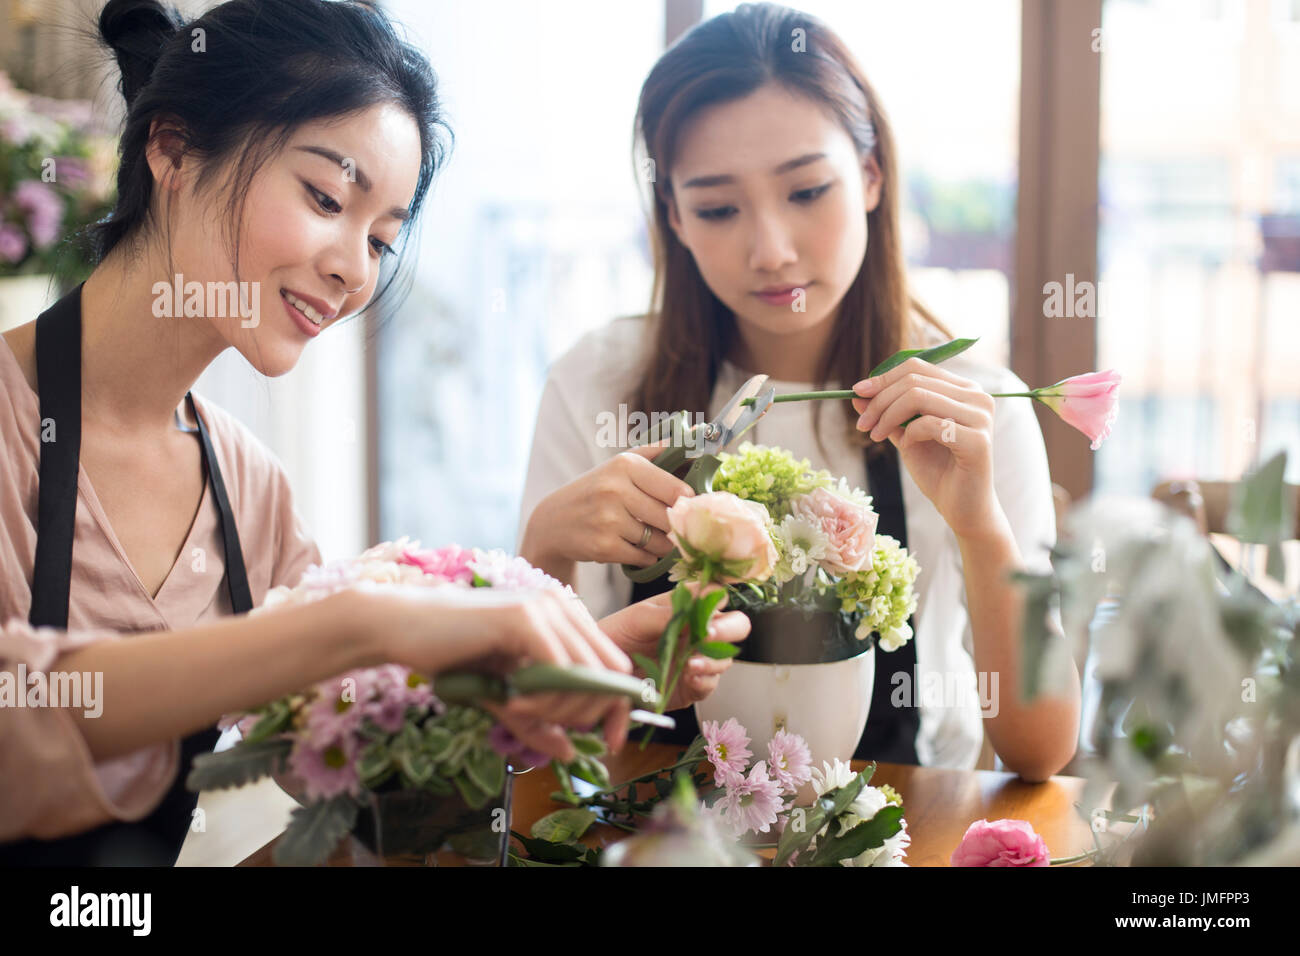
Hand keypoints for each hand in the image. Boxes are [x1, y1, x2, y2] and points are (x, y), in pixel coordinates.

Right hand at [375, 588, 632, 760]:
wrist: (404, 628)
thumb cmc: (452, 656)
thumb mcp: (503, 695)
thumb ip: (537, 721)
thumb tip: (569, 752)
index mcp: (566, 619)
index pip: (618, 667)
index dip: (619, 708)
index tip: (610, 742)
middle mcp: (563, 606)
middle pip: (611, 675)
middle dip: (585, 713)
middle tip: (543, 723)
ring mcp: (546, 607)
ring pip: (586, 676)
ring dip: (557, 709)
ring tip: (517, 710)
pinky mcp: (523, 617)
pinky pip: (558, 670)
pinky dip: (541, 699)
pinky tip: (511, 700)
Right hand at [520, 443, 693, 581]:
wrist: (554, 522)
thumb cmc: (595, 490)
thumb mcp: (619, 464)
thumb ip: (656, 452)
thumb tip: (697, 433)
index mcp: (625, 465)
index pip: (677, 489)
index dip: (689, 503)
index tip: (689, 507)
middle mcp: (615, 490)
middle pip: (669, 517)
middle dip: (675, 526)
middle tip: (673, 527)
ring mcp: (608, 520)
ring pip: (659, 541)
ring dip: (662, 544)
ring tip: (652, 537)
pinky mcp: (603, 547)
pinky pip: (644, 557)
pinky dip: (646, 557)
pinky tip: (635, 548)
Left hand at [597, 587, 749, 710]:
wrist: (598, 671)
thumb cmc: (614, 636)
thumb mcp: (637, 618)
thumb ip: (669, 613)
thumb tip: (700, 604)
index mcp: (686, 608)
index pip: (717, 595)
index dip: (720, 598)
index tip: (712, 605)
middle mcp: (697, 632)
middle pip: (735, 626)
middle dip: (729, 629)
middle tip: (709, 634)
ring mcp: (696, 659)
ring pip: (725, 657)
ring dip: (713, 658)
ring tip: (690, 662)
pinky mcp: (690, 687)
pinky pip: (710, 684)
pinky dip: (705, 679)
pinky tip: (690, 675)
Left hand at [852, 356, 1002, 539]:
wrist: (962, 508)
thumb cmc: (937, 471)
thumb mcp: (906, 435)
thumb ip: (887, 413)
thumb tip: (857, 394)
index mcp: (963, 389)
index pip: (917, 366)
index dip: (883, 377)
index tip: (857, 393)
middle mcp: (978, 397)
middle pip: (914, 380)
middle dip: (879, 400)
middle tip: (862, 423)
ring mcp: (981, 417)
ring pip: (918, 397)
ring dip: (888, 415)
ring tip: (875, 435)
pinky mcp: (978, 440)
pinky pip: (929, 423)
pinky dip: (909, 434)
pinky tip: (907, 446)